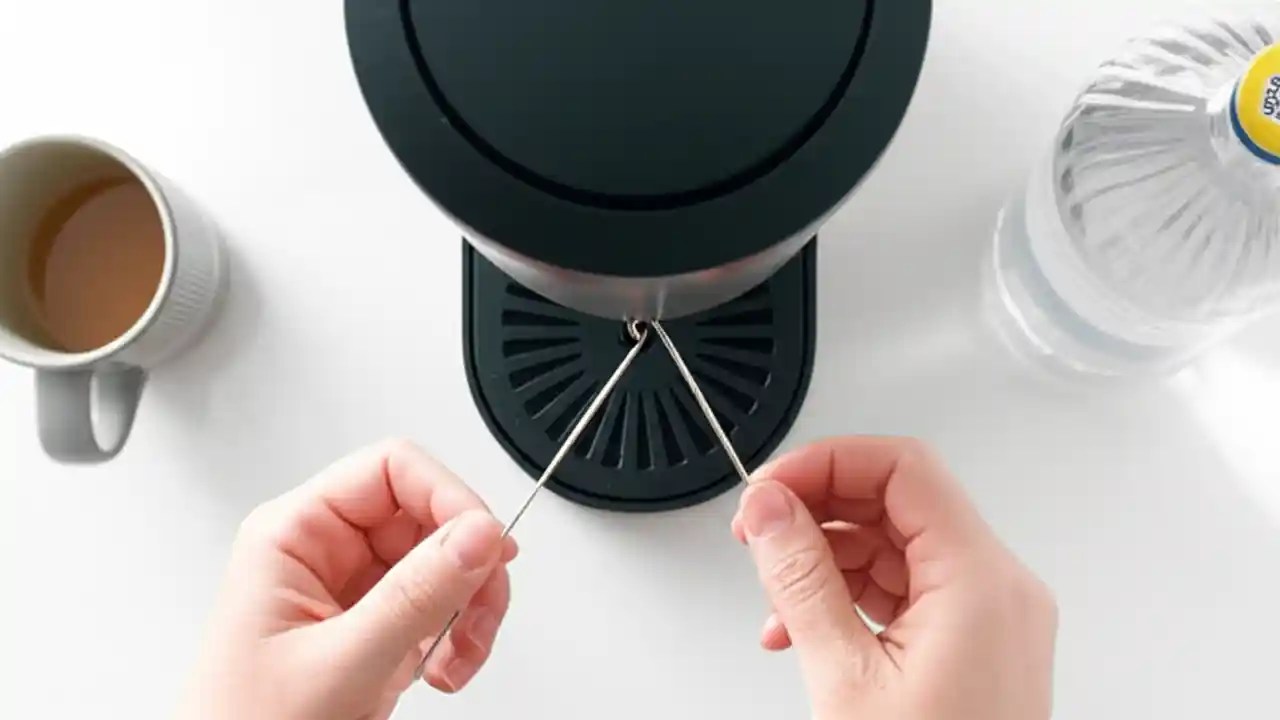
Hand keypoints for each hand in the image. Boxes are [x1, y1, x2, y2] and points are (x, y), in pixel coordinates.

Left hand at [180, 440, 517, 719]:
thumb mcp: (342, 661)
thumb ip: (417, 594)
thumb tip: (478, 533)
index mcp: (293, 535)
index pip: (390, 469)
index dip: (447, 496)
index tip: (485, 543)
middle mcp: (322, 553)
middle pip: (428, 516)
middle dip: (467, 567)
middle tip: (480, 614)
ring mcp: (350, 591)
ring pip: (443, 562)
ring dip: (469, 608)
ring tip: (460, 657)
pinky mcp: (373, 628)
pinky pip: (438, 606)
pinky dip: (458, 636)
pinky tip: (441, 669)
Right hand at [732, 437, 1056, 719]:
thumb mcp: (845, 678)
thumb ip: (801, 580)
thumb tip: (772, 508)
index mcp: (982, 582)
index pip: (903, 468)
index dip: (826, 463)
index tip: (771, 488)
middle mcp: (999, 589)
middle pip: (898, 500)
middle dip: (819, 509)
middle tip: (760, 533)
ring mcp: (990, 617)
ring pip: (896, 544)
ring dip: (827, 558)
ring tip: (777, 596)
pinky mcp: (975, 642)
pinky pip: (906, 588)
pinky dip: (850, 594)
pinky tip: (805, 626)